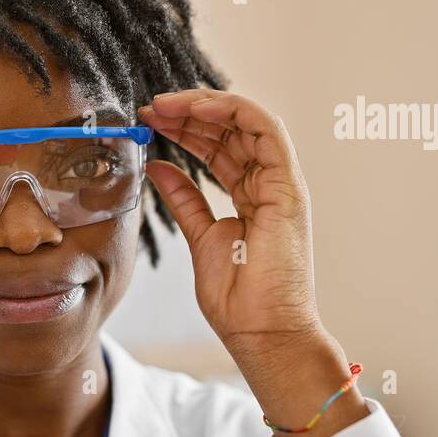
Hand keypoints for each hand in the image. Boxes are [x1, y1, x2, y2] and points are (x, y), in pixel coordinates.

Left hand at [138, 90, 364, 436]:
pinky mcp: (287, 187)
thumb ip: (184, 199)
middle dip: (189, 114)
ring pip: (247, 123)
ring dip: (205, 107)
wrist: (262, 332)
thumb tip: (159, 168)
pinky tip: (197, 108)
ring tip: (164, 105)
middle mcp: (269, 185)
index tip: (150, 122)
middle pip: (231, 133)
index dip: (186, 131)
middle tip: (150, 108)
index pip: (220, 150)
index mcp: (252, 198)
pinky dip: (233, 111)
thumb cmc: (238, 299)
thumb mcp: (200, 237)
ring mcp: (282, 184)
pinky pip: (265, 130)